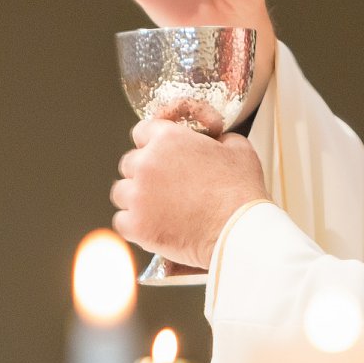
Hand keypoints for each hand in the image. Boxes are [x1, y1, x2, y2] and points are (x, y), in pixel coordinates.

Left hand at [110, 120, 268, 268]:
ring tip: (160, 210)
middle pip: (129, 163)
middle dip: (144, 174)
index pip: (142, 131)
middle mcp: (147, 163)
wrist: (239, 230)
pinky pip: (121, 222)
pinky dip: (135, 225)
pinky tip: (155, 227)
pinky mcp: (136, 225)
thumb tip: (216, 141)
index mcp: (168, 139)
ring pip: (122, 192)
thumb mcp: (239, 150)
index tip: (161, 157)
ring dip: (137, 199)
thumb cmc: (242, 192)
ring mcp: (138, 195)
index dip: (152, 144)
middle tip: (166, 188)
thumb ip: (219, 139)